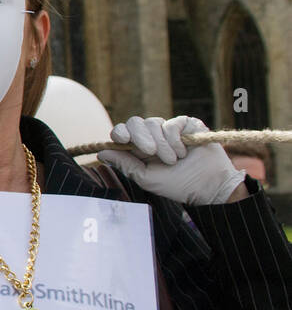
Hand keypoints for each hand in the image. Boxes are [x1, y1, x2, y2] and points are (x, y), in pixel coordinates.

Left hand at [97, 116, 244, 205]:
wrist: (208, 186)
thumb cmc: (177, 185)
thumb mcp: (146, 178)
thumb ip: (125, 164)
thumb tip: (101, 153)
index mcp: (138, 148)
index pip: (122, 132)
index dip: (119, 132)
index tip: (122, 140)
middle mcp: (152, 136)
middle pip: (135, 122)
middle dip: (140, 137)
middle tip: (151, 152)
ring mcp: (169, 129)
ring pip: (153, 123)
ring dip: (162, 144)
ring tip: (174, 160)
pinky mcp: (187, 125)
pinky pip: (173, 123)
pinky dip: (175, 138)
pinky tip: (184, 152)